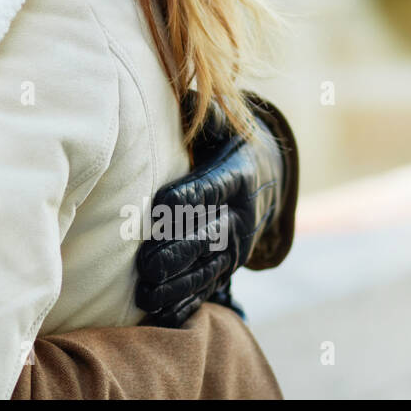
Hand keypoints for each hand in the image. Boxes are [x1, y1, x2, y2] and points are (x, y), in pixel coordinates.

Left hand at [135, 91, 298, 326]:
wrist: (266, 176)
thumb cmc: (227, 143)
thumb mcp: (223, 123)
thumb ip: (202, 112)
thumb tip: (183, 96)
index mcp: (237, 176)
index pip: (210, 187)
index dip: (186, 198)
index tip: (158, 208)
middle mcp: (241, 214)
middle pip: (207, 234)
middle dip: (176, 250)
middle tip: (144, 264)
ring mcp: (236, 244)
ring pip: (207, 267)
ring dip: (177, 284)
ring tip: (146, 294)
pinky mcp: (228, 264)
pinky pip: (208, 286)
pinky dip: (186, 303)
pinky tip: (161, 315)